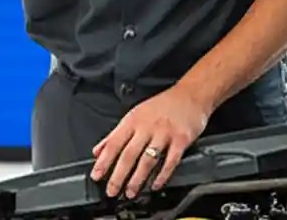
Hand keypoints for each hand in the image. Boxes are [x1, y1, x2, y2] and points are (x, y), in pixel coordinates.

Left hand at [90, 84, 210, 197]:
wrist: (191, 94)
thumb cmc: (163, 105)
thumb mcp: (135, 114)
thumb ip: (115, 134)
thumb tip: (98, 151)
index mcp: (133, 120)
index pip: (113, 143)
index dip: (103, 161)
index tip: (96, 176)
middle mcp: (146, 127)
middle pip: (128, 154)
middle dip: (118, 175)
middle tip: (111, 191)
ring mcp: (164, 133)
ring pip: (147, 160)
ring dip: (137, 179)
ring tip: (130, 192)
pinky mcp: (181, 139)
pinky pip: (170, 161)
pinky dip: (162, 176)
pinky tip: (154, 185)